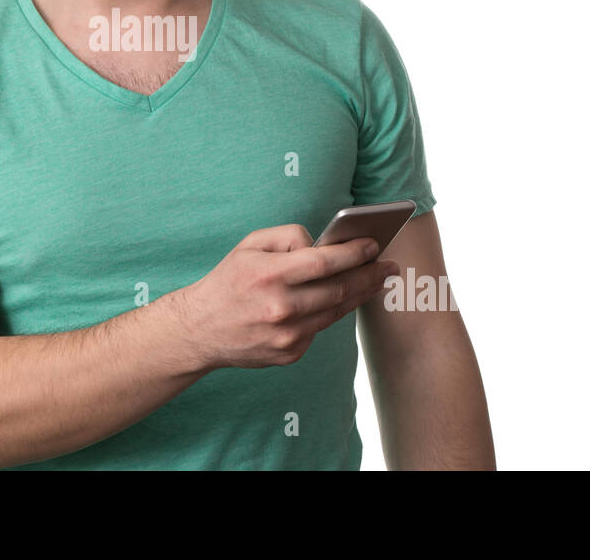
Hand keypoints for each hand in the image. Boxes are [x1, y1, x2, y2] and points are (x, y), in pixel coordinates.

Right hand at [173, 223, 398, 370]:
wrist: (200, 329)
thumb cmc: (228, 281)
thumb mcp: (249, 245)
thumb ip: (287, 237)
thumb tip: (322, 243)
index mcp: (269, 275)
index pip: (324, 262)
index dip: (354, 253)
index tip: (374, 245)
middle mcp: (280, 307)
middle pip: (339, 289)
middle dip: (369, 275)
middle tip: (389, 266)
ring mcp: (287, 335)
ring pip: (336, 310)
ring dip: (361, 294)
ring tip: (378, 281)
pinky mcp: (290, 353)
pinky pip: (320, 328)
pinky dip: (332, 312)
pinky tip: (342, 299)